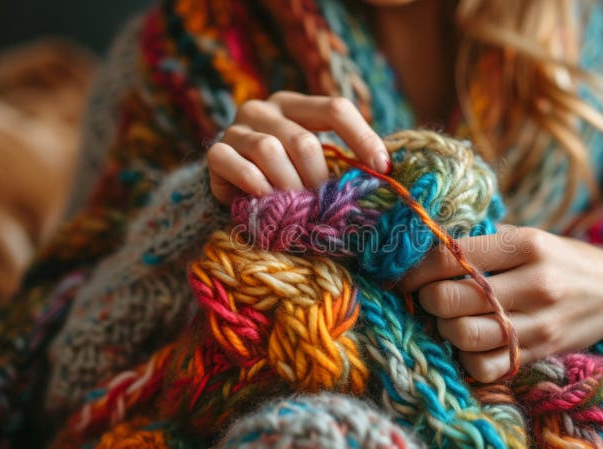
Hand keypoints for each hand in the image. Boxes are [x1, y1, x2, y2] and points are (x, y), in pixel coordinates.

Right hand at [207, 91, 389, 204]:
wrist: (231, 188)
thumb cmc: (285, 175)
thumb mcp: (314, 161)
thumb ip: (341, 160)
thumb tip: (386, 172)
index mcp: (294, 104)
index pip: (335, 108)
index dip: (362, 137)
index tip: (382, 168)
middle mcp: (264, 109)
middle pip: (304, 140)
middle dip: (320, 179)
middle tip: (326, 205)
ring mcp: (236, 129)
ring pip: (270, 152)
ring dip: (290, 186)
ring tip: (297, 208)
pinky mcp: (216, 153)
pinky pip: (240, 168)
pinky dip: (259, 189)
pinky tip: (268, 203)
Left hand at [398, 225, 602, 381]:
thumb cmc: (563, 259)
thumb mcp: (530, 237)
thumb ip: (483, 244)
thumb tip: (423, 248)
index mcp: (527, 244)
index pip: (450, 256)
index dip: (414, 267)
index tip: (402, 273)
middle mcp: (535, 283)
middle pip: (450, 297)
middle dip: (427, 297)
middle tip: (427, 294)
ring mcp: (539, 323)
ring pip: (463, 335)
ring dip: (444, 327)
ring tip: (449, 316)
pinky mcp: (541, 353)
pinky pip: (487, 367)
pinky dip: (468, 358)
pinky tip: (470, 342)